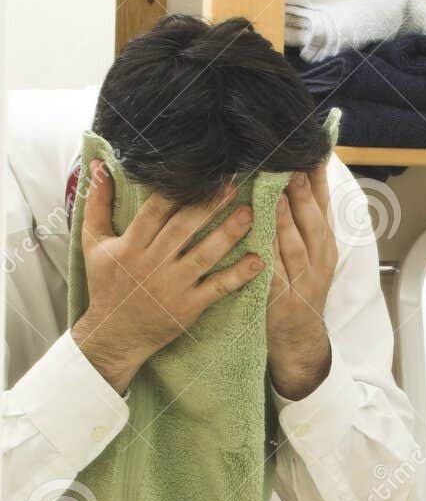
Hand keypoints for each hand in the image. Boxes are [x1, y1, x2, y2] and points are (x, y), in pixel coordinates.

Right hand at [71, 161, 263, 394]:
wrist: (114, 335)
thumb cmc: (106, 285)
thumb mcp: (94, 244)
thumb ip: (97, 204)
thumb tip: (98, 165)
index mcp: (130, 246)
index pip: (155, 211)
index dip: (178, 190)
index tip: (200, 172)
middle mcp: (152, 264)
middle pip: (184, 228)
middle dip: (209, 205)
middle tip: (233, 185)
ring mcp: (172, 287)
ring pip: (204, 255)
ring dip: (228, 234)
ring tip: (248, 214)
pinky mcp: (189, 307)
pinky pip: (217, 288)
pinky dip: (238, 275)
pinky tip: (257, 261)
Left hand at [266, 164, 335, 399]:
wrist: (299, 336)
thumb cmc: (300, 285)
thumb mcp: (311, 248)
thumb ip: (306, 212)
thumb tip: (303, 167)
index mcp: (325, 241)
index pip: (325, 202)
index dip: (317, 177)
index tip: (309, 151)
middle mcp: (319, 258)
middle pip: (313, 222)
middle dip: (301, 195)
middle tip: (289, 168)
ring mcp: (303, 280)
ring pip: (294, 246)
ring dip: (284, 221)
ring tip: (273, 197)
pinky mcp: (282, 298)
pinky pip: (273, 273)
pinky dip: (264, 255)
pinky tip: (254, 240)